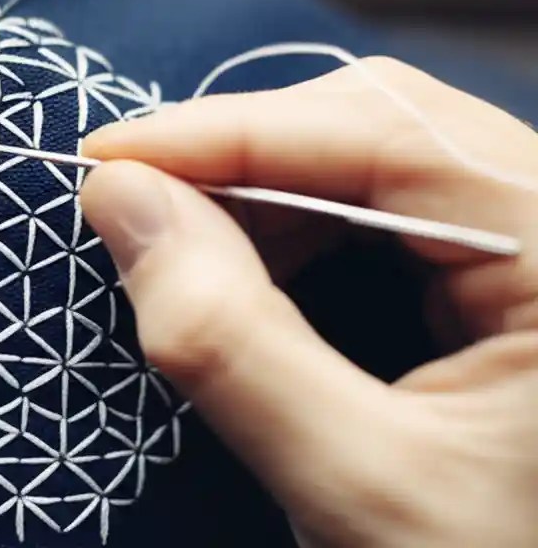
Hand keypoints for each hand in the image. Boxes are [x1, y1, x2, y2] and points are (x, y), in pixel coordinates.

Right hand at [79, 58, 537, 546]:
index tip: (108, 159)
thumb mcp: (359, 483)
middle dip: (242, 154)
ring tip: (176, 239)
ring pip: (378, 156)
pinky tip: (242, 262)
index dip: (231, 132)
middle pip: (383, 123)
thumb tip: (122, 200)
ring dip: (260, 188)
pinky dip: (295, 224)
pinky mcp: (508, 279)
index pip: (388, 131)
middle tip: (129, 199)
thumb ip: (233, 341)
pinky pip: (388, 208)